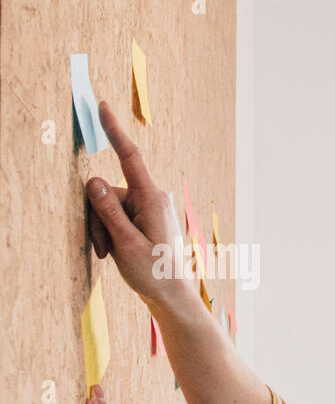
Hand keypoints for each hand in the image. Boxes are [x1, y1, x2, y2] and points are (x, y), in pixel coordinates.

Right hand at [84, 100, 188, 305]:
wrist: (171, 296)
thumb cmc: (154, 272)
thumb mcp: (125, 243)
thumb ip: (107, 211)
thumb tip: (93, 181)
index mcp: (152, 199)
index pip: (129, 157)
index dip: (114, 131)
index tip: (103, 106)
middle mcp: (151, 199)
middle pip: (107, 192)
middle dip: (98, 218)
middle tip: (106, 248)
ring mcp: (146, 209)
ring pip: (107, 207)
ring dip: (103, 230)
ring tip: (112, 254)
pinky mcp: (142, 219)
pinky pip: (114, 217)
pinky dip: (109, 234)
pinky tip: (114, 253)